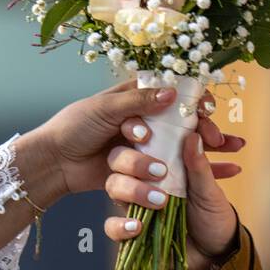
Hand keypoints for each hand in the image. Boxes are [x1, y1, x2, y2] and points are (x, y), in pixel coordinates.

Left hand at [26, 78, 242, 201]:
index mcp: (136, 98)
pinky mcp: (139, 170)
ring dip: (190, 156)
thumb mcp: (104, 108)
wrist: (55, 162)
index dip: (193, 102)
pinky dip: (188, 174)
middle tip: (215, 140)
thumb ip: (137, 101)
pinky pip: (166, 171)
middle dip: (201, 132)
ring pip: (176, 149)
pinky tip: (211, 176)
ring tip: (201, 163)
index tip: (208, 111)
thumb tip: (171, 94)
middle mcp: (143, 121)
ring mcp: (143, 147)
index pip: (173, 95)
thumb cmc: (74, 127)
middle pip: (182, 124)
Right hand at [103, 120, 244, 269]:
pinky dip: (121, 226)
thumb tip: (192, 136)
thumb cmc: (214, 218)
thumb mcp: (211, 192)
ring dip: (132, 190)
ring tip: (160, 201)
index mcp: (163, 163)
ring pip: (113, 185)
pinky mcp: (129, 230)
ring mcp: (134, 204)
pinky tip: (138, 228)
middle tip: (160, 171)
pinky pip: (112, 225)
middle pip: (119, 158)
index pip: (144, 139)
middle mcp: (143, 179)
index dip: (146, 131)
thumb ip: (200, 167)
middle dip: (134, 161)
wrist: (215, 256)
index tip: (160, 134)